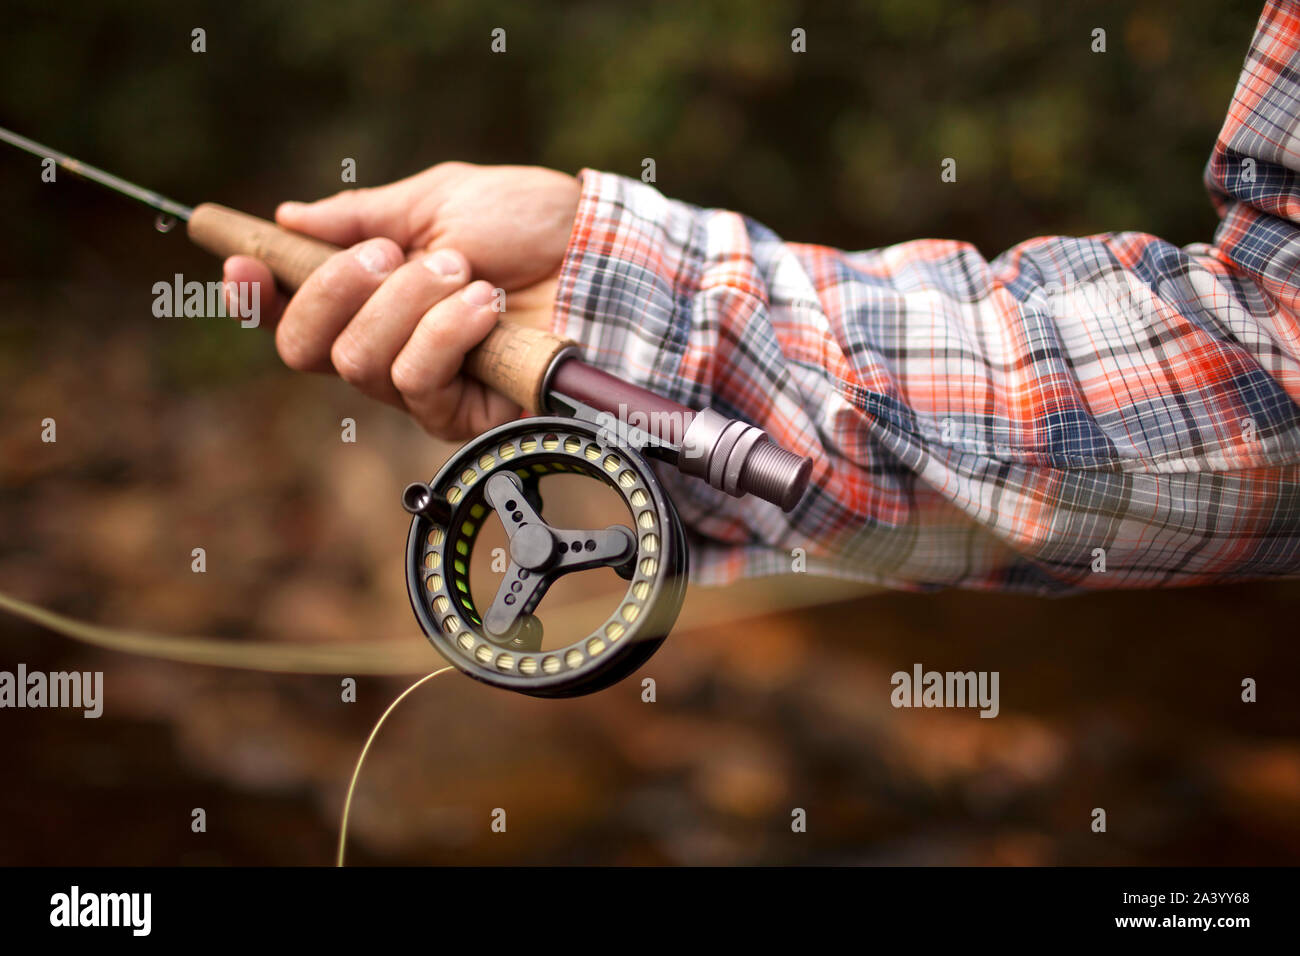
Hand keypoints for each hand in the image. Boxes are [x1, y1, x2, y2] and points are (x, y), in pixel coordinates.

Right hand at [222, 162, 580, 439]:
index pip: (294, 313)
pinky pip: (418, 381)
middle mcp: (388, 345)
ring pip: (360, 363)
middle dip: (337, 292)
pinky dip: (445, 334)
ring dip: (409, 304)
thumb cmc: (529, 223)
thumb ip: (363, 216)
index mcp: (374, 294)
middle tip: (391, 257)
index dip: (257, 296)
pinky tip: (484, 308)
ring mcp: (425, 384)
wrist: (601, 252)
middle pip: (307, 350)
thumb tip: (290, 215)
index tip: (242, 261)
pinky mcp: (464, 412)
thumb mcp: (438, 200)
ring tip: (464, 272)